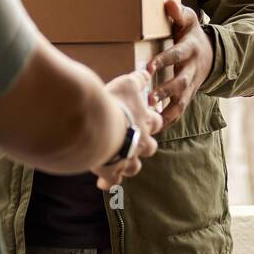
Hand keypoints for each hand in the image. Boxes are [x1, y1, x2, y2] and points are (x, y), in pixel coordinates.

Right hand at [91, 70, 161, 189]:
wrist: (98, 127)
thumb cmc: (114, 103)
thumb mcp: (127, 84)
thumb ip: (137, 79)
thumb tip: (147, 70)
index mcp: (145, 121)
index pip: (156, 121)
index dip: (153, 120)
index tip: (150, 119)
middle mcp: (140, 142)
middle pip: (149, 147)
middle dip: (144, 145)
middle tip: (135, 142)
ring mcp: (127, 158)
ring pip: (134, 166)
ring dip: (128, 164)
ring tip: (119, 163)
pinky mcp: (112, 170)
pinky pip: (112, 180)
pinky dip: (108, 181)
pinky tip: (102, 182)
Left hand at [146, 0, 213, 127]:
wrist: (212, 54)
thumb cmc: (193, 35)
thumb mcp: (189, 20)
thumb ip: (179, 13)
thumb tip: (169, 2)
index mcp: (190, 50)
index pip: (176, 56)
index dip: (163, 61)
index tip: (148, 66)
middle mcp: (192, 70)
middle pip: (180, 83)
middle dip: (165, 91)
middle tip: (148, 98)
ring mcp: (191, 86)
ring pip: (181, 103)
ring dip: (166, 112)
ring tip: (150, 120)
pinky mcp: (187, 97)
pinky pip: (179, 112)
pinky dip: (167, 122)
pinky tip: (152, 129)